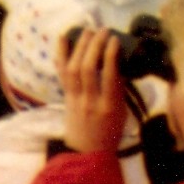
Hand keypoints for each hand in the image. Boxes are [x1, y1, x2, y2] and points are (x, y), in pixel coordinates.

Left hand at [60, 29, 127, 155]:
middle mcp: (90, 101)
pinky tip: (64, 38)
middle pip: (88, 69)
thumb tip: (118, 63)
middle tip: (102, 31)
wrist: (86, 152)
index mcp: (109, 106)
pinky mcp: (65, 96)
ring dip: (80, 46)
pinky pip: (61, 73)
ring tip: (88, 31)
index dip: (111, 56)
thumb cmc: (110, 132)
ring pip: (73, 68)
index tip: (115, 40)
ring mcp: (75, 98)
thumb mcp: (121, 113)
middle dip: (94, 46)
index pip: (109, 77)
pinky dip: (61, 54)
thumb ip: (119, 90)